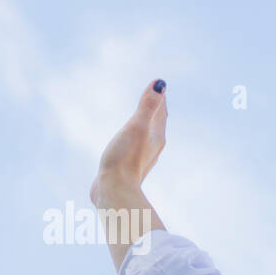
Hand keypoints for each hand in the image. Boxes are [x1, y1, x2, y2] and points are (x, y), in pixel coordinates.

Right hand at [90, 78, 167, 203]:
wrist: (114, 191)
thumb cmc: (125, 158)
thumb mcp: (137, 126)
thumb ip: (147, 106)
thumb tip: (160, 84)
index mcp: (156, 138)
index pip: (161, 113)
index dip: (159, 99)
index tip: (159, 86)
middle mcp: (151, 149)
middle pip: (156, 126)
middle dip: (156, 112)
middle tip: (154, 98)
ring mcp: (139, 159)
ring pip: (145, 139)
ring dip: (145, 127)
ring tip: (143, 120)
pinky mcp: (127, 168)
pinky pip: (132, 150)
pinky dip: (132, 141)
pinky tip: (126, 145)